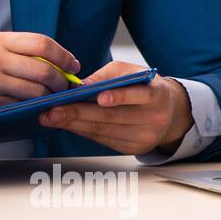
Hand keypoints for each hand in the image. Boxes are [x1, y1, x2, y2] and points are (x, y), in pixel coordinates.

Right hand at [0, 32, 79, 143]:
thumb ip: (18, 52)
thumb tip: (55, 61)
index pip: (41, 43)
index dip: (63, 55)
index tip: (72, 65)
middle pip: (43, 68)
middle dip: (60, 81)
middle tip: (64, 87)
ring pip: (36, 90)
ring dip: (49, 97)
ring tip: (49, 98)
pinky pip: (22, 106)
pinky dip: (32, 109)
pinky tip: (32, 108)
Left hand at [37, 61, 192, 155]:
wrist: (169, 111)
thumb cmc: (143, 85)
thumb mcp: (130, 71)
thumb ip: (106, 74)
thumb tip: (81, 86)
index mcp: (156, 94)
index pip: (136, 96)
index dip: (116, 97)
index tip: (92, 97)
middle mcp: (153, 118)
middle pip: (111, 117)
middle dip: (78, 114)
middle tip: (52, 111)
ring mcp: (144, 137)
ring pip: (104, 131)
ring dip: (74, 125)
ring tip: (51, 118)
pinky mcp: (134, 148)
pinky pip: (103, 140)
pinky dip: (82, 131)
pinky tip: (66, 125)